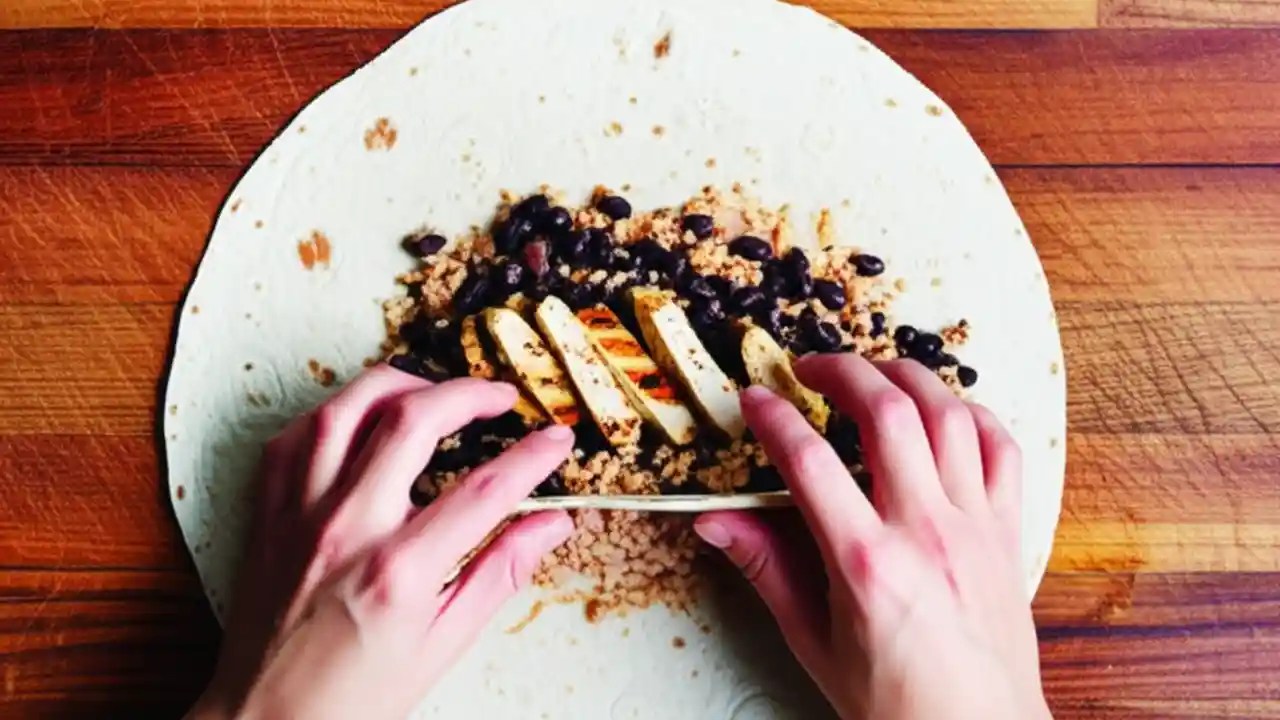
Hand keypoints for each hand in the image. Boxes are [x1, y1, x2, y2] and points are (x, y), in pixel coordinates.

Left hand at [187, 365, 574, 719]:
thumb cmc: (350, 697)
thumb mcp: (443, 644)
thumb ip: (499, 574)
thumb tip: (550, 526)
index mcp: (398, 571)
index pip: (484, 489)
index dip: (531, 455)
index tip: (555, 439)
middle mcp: (346, 530)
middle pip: (412, 421)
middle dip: (468, 394)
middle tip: (499, 398)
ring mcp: (300, 515)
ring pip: (346, 408)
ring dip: (399, 384)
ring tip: (433, 393)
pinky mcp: (268, 514)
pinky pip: (295, 436)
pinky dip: (334, 412)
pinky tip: (362, 418)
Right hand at [695, 355, 1049, 719]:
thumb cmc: (895, 702)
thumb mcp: (813, 640)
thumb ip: (766, 568)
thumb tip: (716, 521)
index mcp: (866, 563)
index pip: (808, 462)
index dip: (773, 418)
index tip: (754, 399)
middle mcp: (925, 532)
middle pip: (887, 413)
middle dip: (842, 371)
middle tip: (810, 368)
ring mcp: (974, 526)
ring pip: (949, 415)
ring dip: (906, 378)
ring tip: (872, 375)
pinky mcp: (1008, 531)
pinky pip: (1001, 448)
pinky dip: (970, 415)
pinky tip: (942, 413)